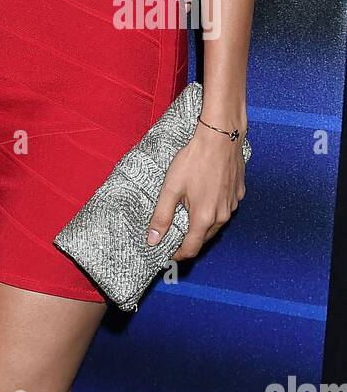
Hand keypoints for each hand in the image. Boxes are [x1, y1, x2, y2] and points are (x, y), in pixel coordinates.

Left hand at [146, 127, 245, 261]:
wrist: (221, 138)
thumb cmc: (194, 160)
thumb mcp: (171, 188)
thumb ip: (161, 216)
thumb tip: (153, 240)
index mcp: (204, 218)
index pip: (191, 249)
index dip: (178, 254)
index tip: (168, 252)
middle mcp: (222, 216)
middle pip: (204, 238)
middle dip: (189, 239)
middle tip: (174, 231)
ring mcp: (232, 205)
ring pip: (216, 223)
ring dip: (202, 223)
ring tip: (187, 211)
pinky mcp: (238, 193)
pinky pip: (224, 208)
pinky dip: (214, 208)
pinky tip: (204, 194)